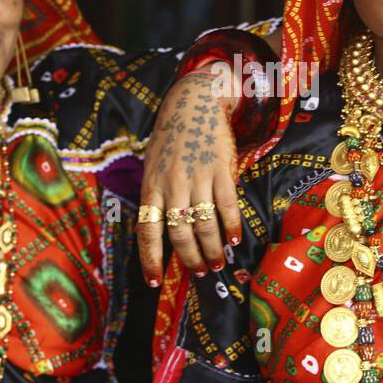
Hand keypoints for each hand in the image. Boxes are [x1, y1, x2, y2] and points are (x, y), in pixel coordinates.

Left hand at [137, 70, 241, 286]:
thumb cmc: (171, 137)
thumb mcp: (153, 164)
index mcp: (152, 186)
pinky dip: (231, 226)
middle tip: (200, 272)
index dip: (150, 258)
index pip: (147, 230)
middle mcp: (172, 184)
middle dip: (190, 258)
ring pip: (204, 224)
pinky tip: (235, 239)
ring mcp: (197, 177)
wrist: (194, 102)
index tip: (154, 281)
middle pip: (179, 233)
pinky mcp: (221, 169)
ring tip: (218, 263)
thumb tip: (160, 230)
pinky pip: (227, 205)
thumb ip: (157, 195)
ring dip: (212, 249)